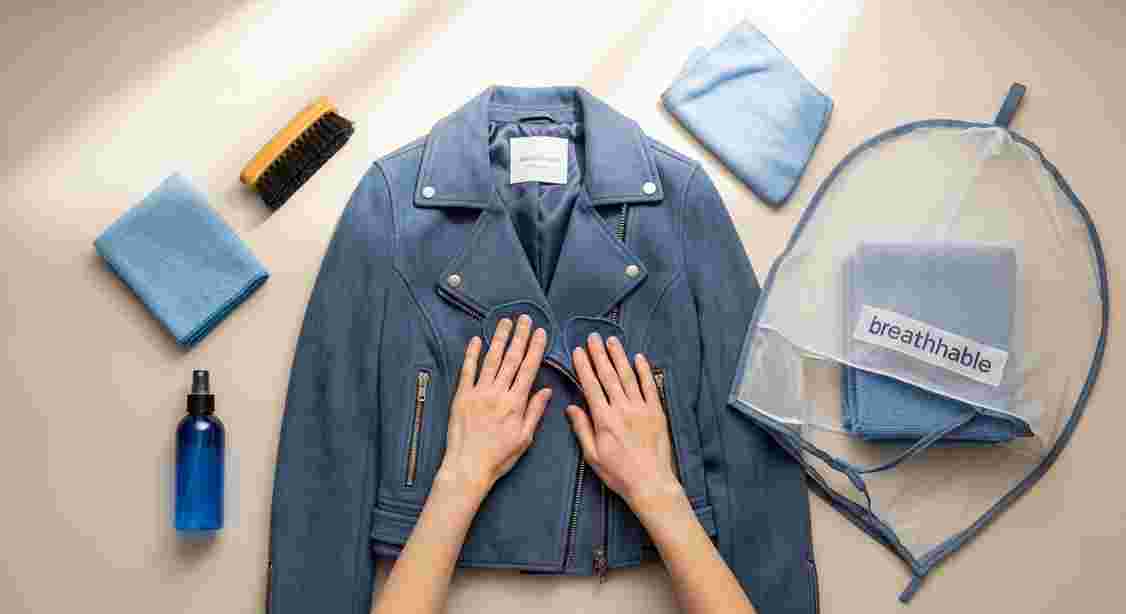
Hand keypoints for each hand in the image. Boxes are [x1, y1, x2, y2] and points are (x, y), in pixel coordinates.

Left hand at [438, 315, 550, 496]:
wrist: (468, 466)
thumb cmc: (499, 457)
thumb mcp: (524, 438)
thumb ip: (535, 411)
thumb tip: (546, 390)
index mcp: (515, 403)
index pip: (528, 369)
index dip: (535, 348)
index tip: (540, 332)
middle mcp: (497, 393)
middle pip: (511, 359)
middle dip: (519, 336)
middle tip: (524, 318)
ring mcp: (478, 393)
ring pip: (491, 360)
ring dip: (499, 339)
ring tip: (505, 322)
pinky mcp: (461, 396)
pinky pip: (467, 371)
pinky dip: (471, 355)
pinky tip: (476, 340)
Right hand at [565, 333, 682, 509]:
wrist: (650, 482)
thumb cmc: (618, 473)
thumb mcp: (592, 455)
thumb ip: (582, 428)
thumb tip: (571, 407)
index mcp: (604, 419)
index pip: (591, 385)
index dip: (584, 366)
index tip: (578, 351)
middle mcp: (622, 409)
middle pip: (609, 376)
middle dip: (599, 355)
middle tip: (593, 337)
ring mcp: (641, 408)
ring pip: (628, 376)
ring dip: (619, 356)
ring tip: (612, 341)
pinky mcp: (657, 412)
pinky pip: (649, 386)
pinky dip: (644, 370)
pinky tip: (638, 357)